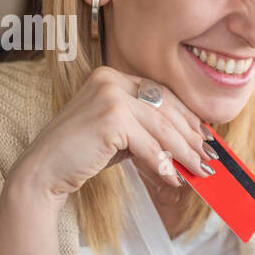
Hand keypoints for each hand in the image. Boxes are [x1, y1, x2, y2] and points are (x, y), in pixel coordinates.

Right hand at [8, 65, 213, 204]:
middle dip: (192, 137)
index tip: (207, 136)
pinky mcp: (110, 119)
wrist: (43, 170)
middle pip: (166, 110)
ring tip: (199, 171)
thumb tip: (190, 143)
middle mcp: (112, 80)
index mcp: (114, 76)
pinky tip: (173, 178)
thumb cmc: (83, 154)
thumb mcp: (121, 134)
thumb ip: (149, 130)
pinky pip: (149, 146)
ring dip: (185, 154)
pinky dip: (164, 165)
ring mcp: (110, 96)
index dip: (188, 117)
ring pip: (162, 128)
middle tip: (211, 158)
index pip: (162, 94)